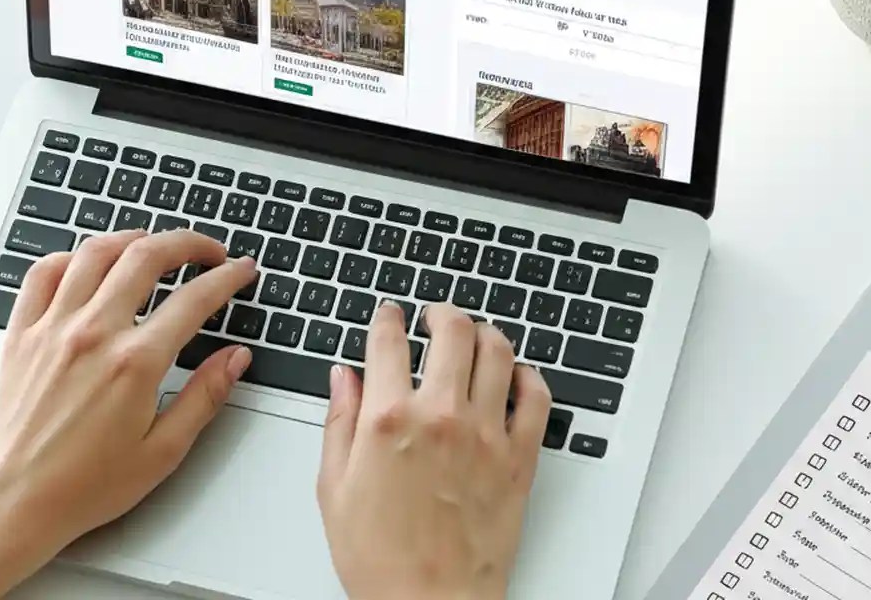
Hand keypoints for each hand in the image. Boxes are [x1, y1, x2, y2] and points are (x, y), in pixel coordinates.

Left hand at [0, 230, 256, 599]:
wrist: (12, 503)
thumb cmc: (83, 486)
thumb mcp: (164, 451)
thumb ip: (205, 396)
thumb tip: (235, 358)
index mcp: (135, 364)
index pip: (195, 299)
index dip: (228, 277)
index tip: (241, 271)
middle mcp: (94, 335)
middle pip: (148, 256)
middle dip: (189, 243)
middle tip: (208, 251)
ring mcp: (53, 330)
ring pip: (96, 253)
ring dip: (133, 238)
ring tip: (154, 244)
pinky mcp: (22, 335)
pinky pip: (44, 273)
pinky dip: (72, 256)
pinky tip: (89, 264)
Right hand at [319, 303, 551, 599]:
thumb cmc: (380, 559)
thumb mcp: (333, 488)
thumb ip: (339, 422)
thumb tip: (344, 377)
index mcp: (389, 420)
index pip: (389, 341)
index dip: (387, 318)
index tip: (389, 315)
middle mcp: (442, 416)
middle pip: (453, 331)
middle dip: (442, 312)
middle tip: (436, 314)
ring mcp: (486, 433)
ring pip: (499, 352)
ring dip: (485, 333)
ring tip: (476, 335)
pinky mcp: (519, 457)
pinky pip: (537, 398)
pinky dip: (529, 377)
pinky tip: (517, 376)